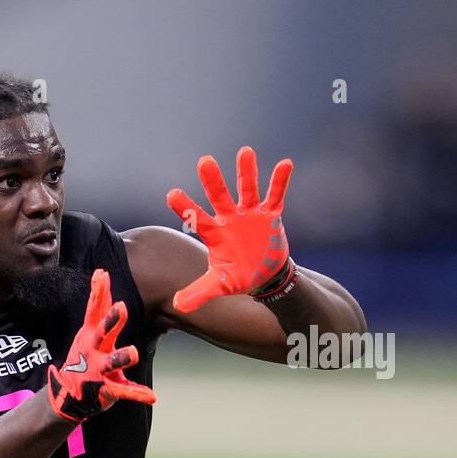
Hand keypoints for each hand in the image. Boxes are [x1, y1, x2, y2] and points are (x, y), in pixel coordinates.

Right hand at [47, 269, 155, 421]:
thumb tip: (102, 274)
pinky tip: (151, 395)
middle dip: (110, 321)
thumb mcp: (89, 330)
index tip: (102, 274)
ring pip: (112, 362)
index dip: (98, 293)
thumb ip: (100, 307)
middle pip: (102, 333)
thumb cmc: (85, 356)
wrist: (68, 392)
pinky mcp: (105, 388)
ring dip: (121, 357)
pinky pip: (123, 391)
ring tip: (133, 353)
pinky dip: (138, 393)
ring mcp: (98, 370)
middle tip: (120, 307)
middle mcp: (93, 351)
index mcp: (91, 335)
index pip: (94, 310)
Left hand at [166, 145, 293, 312]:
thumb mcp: (219, 285)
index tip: (171, 194)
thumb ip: (199, 292)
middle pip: (220, 196)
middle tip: (205, 161)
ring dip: (247, 172)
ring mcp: (250, 215)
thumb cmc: (238, 277)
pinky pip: (276, 196)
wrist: (265, 276)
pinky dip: (280, 181)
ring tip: (245, 152)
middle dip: (213, 180)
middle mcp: (230, 218)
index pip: (197, 218)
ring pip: (247, 189)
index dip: (185, 207)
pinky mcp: (271, 215)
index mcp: (215, 233)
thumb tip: (178, 305)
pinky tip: (285, 164)